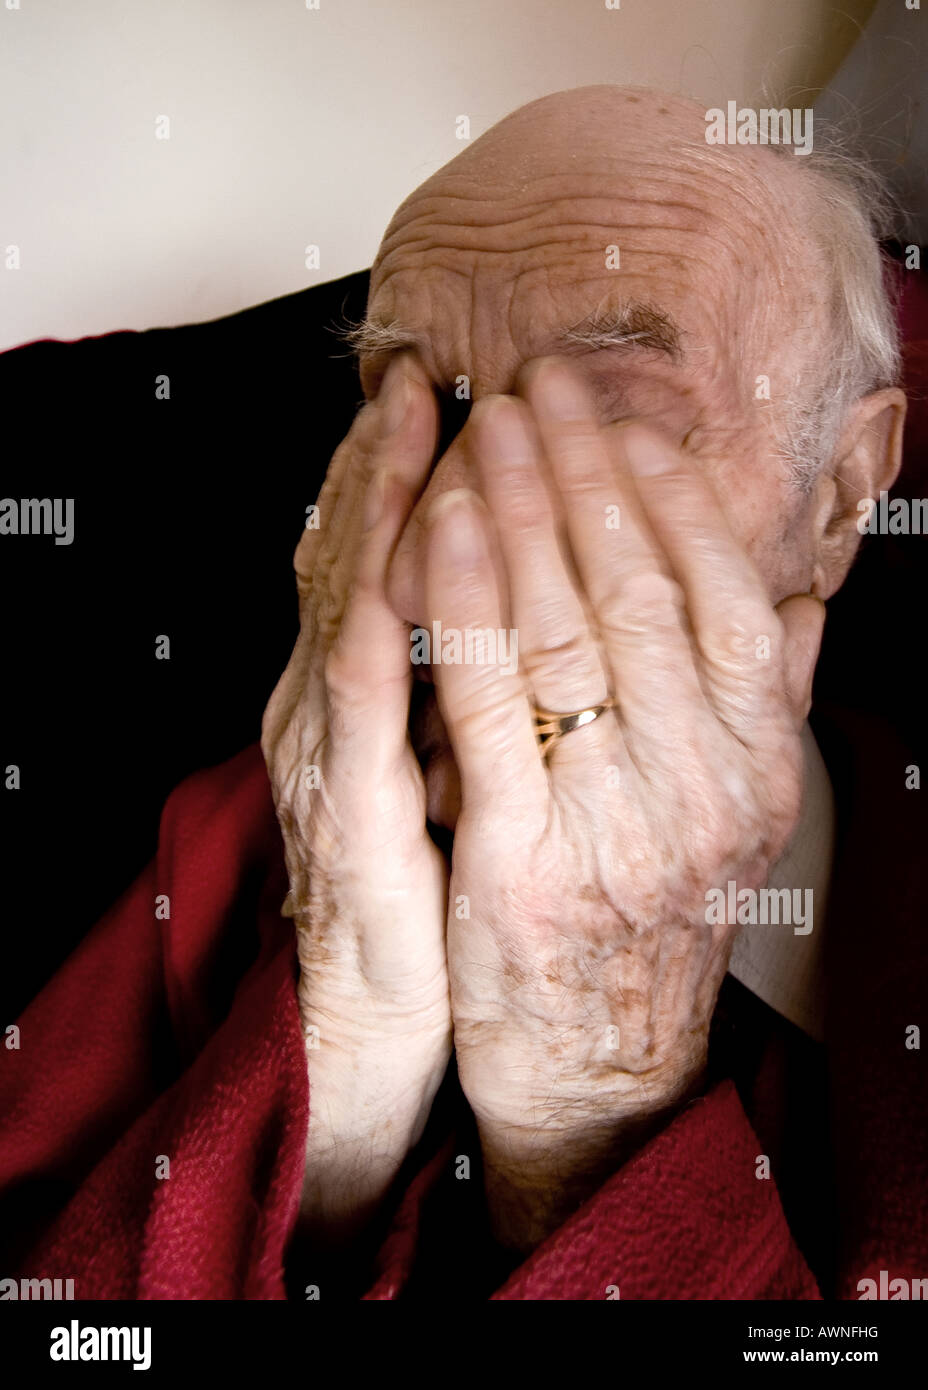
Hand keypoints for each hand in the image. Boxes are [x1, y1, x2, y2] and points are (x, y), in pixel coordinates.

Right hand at [261, 354, 451, 1246]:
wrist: (384, 1004)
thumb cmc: (436, 877)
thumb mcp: (460, 758)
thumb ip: (479, 675)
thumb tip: (537, 598)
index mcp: (363, 691)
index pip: (381, 555)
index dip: (404, 470)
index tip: (448, 393)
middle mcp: (330, 704)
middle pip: (350, 556)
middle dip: (385, 460)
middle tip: (419, 377)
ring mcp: (330, 749)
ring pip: (349, 601)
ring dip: (380, 509)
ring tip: (411, 426)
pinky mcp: (350, 804)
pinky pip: (365, 697)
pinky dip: (384, 615)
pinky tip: (409, 556)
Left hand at [424, 358, 824, 1250]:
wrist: (601, 1062)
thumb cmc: (655, 919)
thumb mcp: (738, 820)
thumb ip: (767, 711)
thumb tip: (797, 606)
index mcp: (756, 768)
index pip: (725, 597)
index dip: (672, 496)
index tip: (623, 421)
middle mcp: (699, 792)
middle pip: (640, 595)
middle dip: (584, 474)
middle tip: (543, 386)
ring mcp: (610, 830)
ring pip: (563, 634)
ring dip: (519, 514)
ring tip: (489, 428)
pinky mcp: (519, 864)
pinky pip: (486, 707)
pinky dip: (463, 603)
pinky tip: (440, 524)